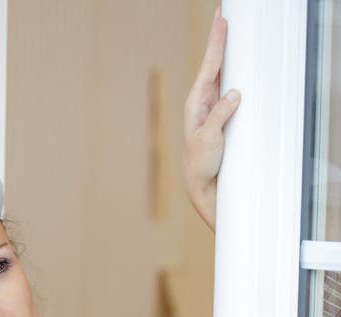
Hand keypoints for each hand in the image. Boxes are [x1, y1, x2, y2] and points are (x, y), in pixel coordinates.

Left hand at [183, 7, 240, 231]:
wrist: (201, 185)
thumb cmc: (201, 164)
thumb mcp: (210, 139)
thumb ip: (220, 114)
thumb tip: (235, 93)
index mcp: (195, 103)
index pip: (209, 66)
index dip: (216, 43)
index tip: (221, 20)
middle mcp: (202, 102)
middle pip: (214, 63)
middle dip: (218, 40)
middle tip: (222, 14)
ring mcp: (211, 108)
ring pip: (220, 74)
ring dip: (225, 53)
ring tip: (228, 31)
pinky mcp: (220, 117)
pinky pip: (227, 89)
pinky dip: (232, 73)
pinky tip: (236, 63)